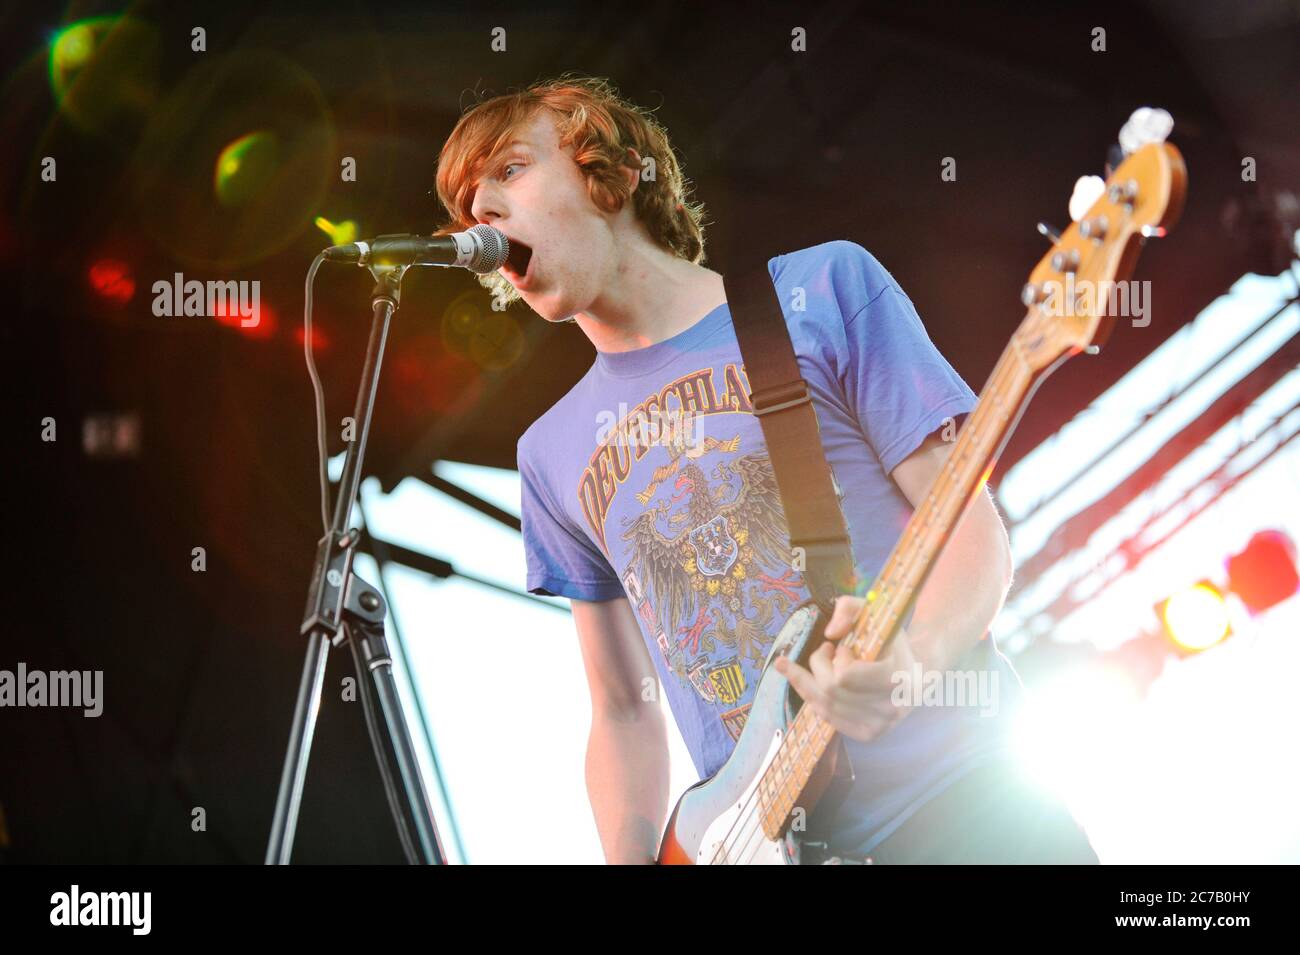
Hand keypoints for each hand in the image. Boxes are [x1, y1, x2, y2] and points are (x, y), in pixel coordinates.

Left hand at [773, 595, 918, 742]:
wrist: (918, 672)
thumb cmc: (892, 641)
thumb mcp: (876, 613)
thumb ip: (849, 608)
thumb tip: (830, 633)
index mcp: (895, 678)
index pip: (844, 676)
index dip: (836, 659)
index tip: (842, 648)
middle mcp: (889, 708)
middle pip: (830, 691)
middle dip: (817, 666)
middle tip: (824, 651)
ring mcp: (879, 726)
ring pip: (824, 708)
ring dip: (809, 682)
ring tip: (819, 664)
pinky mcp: (868, 735)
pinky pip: (829, 719)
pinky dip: (815, 699)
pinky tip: (814, 683)